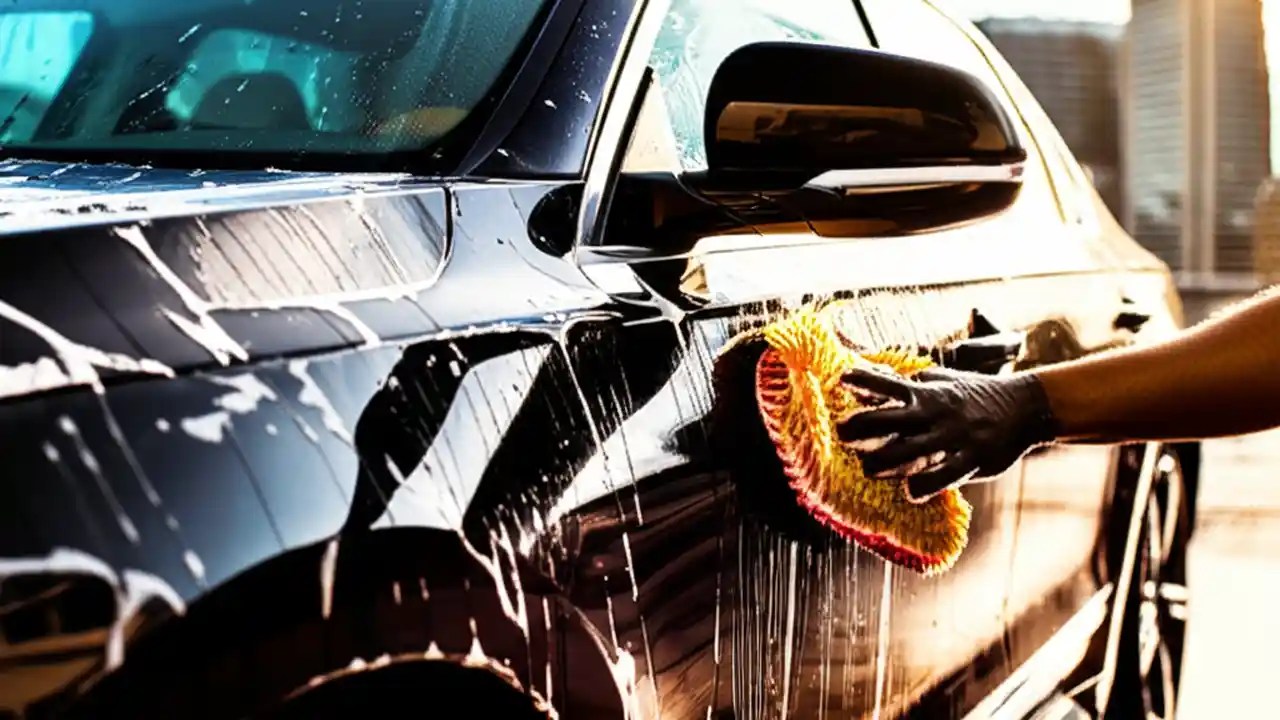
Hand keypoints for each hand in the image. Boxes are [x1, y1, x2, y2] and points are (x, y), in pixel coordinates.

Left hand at [838, 367, 1058, 501]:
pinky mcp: (971, 460)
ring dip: (883, 462)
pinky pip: (944, 476)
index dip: (864, 381)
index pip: (888, 384)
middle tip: (842, 434)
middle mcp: (935, 413)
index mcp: (927, 392)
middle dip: (861, 427)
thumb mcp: (943, 380)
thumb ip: (910, 383)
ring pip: (910, 452)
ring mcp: (952, 437)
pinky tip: (910, 492)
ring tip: (868, 469)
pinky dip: (925, 485)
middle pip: (888, 420)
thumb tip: (875, 379)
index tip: (841, 379)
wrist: (1023, 408)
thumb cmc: (975, 394)